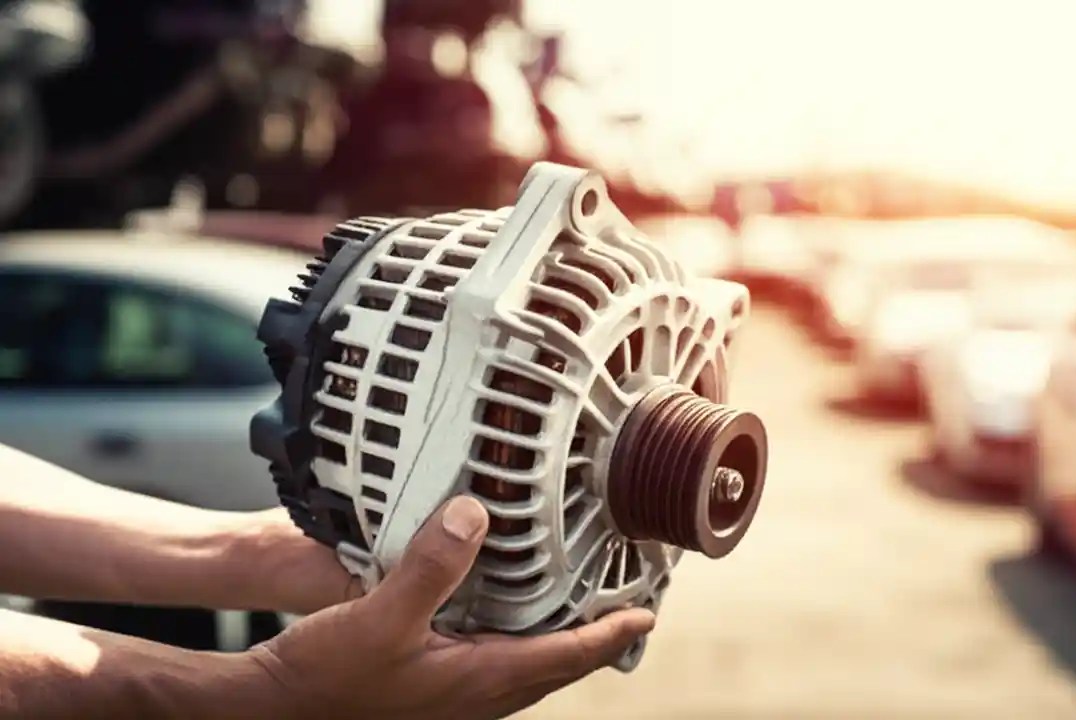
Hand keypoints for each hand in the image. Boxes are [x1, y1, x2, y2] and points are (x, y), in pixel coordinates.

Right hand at [243, 496, 655, 718]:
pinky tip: (500, 615)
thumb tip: (474, 517)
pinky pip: (494, 665)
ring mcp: (454, 698)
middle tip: (622, 607)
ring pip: (525, 668)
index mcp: (478, 681)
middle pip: (555, 666)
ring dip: (556, 641)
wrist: (277, 706)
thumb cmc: (327, 676)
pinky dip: (516, 640)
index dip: (610, 634)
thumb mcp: (382, 614)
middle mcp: (475, 696)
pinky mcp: (432, 690)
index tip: (646, 614)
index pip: (566, 657)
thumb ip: (432, 566)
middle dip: (592, 638)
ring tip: (575, 607)